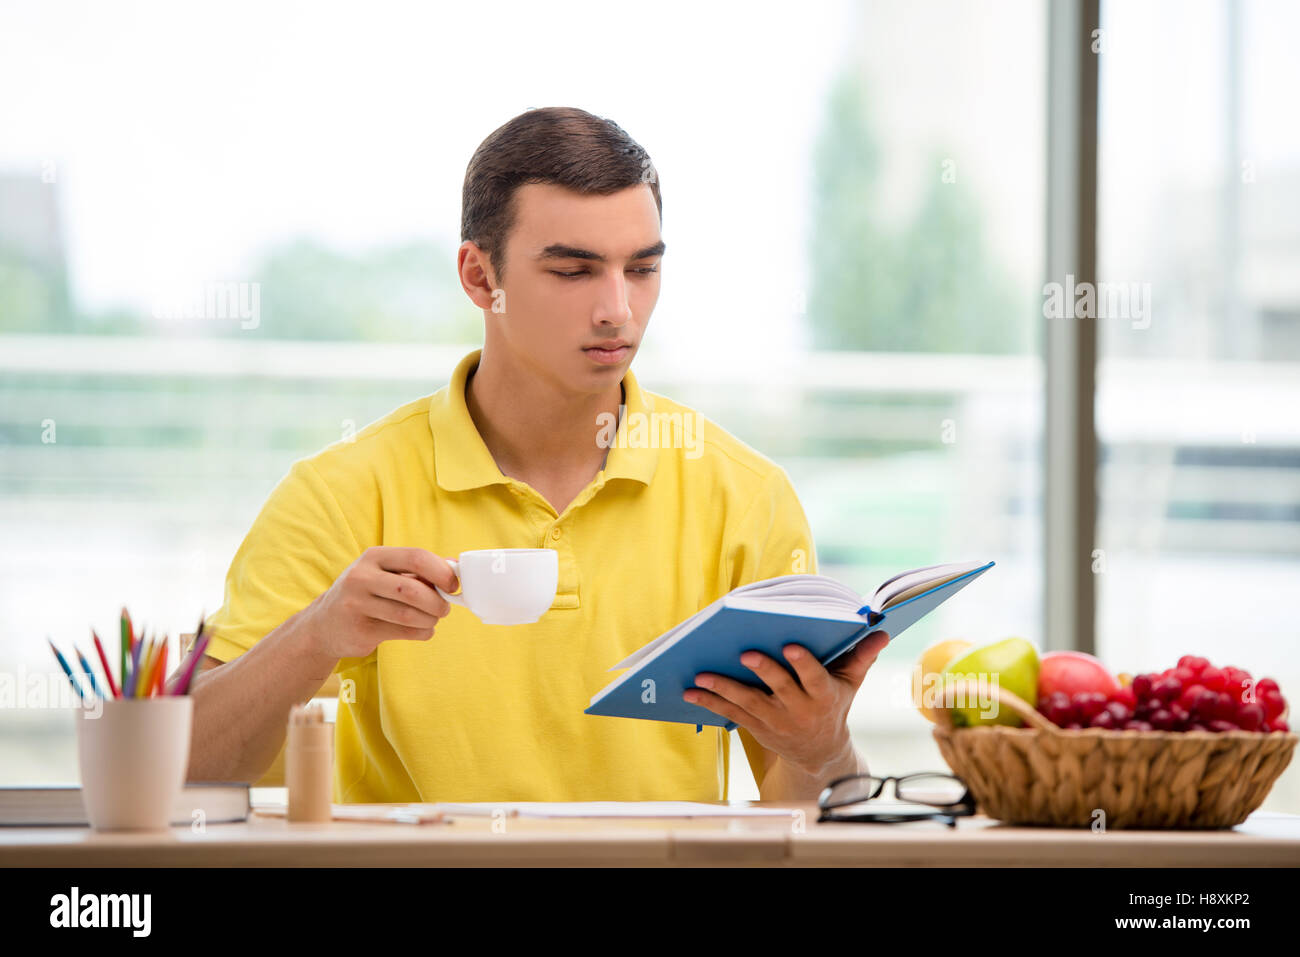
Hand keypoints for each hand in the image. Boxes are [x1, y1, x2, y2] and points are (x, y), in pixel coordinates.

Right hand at [298, 546, 459, 660]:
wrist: (325, 624)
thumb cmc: (366, 593)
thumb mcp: (385, 573)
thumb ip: (419, 569)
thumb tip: (455, 566)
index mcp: (373, 557)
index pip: (416, 557)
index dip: (441, 572)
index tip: (453, 585)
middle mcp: (361, 577)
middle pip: (413, 589)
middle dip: (437, 602)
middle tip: (444, 608)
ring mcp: (357, 604)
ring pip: (409, 614)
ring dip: (430, 620)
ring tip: (432, 619)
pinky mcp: (360, 630)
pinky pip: (403, 632)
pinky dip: (422, 632)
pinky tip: (422, 630)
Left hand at [683, 631, 889, 776]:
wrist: (819, 753)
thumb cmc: (834, 706)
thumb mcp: (851, 684)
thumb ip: (861, 657)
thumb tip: (881, 631)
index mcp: (824, 695)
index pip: (814, 677)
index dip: (803, 663)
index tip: (791, 646)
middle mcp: (799, 709)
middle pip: (780, 688)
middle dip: (763, 671)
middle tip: (745, 654)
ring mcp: (775, 721)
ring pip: (748, 703)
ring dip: (723, 688)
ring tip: (702, 674)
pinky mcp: (756, 728)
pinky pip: (730, 714)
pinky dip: (709, 702)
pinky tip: (690, 690)